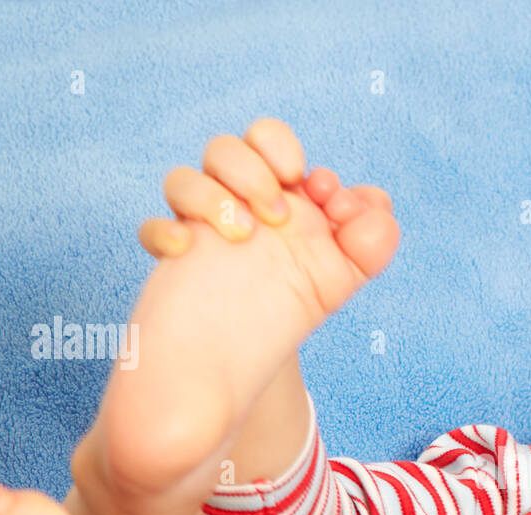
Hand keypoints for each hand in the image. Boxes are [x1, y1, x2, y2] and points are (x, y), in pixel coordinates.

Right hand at [131, 116, 397, 344]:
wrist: (243, 356)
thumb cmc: (288, 310)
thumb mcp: (340, 276)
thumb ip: (371, 239)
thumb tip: (377, 204)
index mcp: (277, 196)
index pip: (270, 142)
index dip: (286, 153)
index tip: (317, 194)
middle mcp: (236, 205)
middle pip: (226, 148)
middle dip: (251, 169)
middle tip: (278, 215)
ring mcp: (201, 229)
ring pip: (183, 179)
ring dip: (210, 196)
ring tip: (244, 235)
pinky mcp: (173, 259)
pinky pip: (153, 228)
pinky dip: (165, 234)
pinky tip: (190, 252)